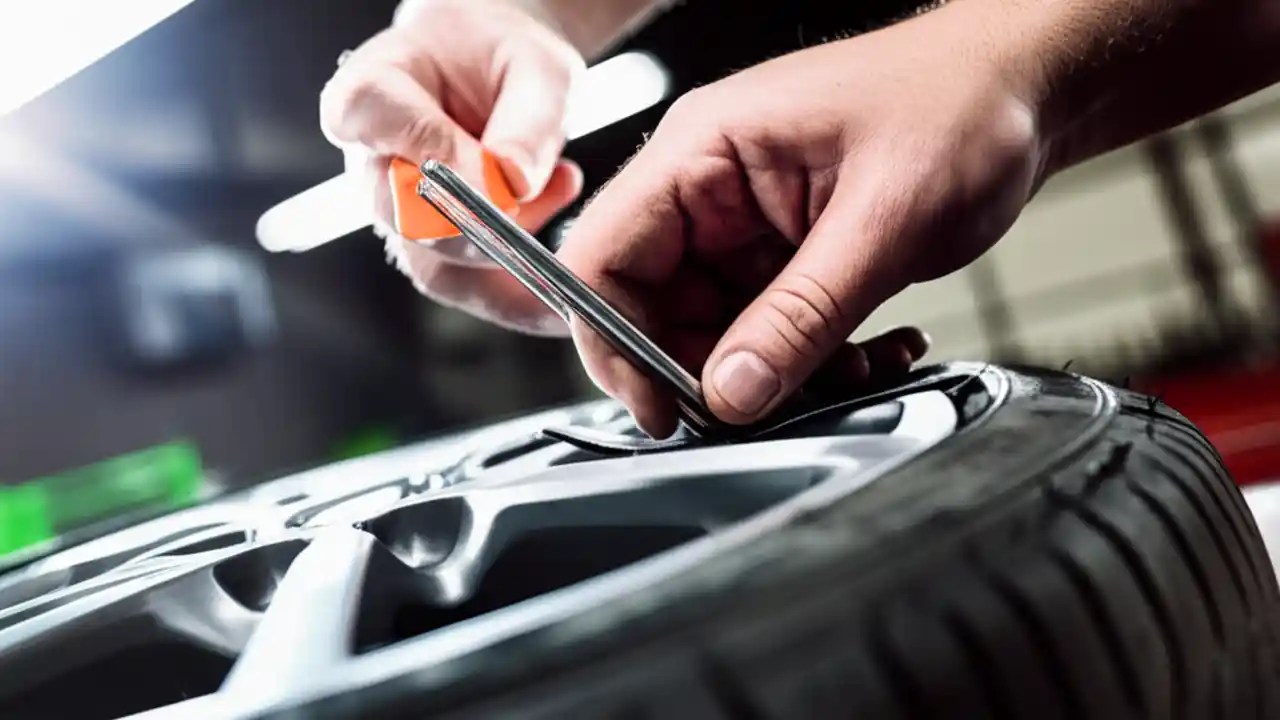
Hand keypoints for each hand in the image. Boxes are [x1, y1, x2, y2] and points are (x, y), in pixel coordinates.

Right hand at [320, 0, 584, 334]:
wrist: (504, 76)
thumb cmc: (508, 60)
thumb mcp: (539, 69)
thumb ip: (528, 120)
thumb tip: (513, 183)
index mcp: (374, 87)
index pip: (368, 115)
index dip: (430, 151)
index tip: (496, 173)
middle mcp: (370, 159)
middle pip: (401, 211)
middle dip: (480, 220)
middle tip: (536, 190)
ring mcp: (395, 214)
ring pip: (435, 264)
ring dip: (510, 248)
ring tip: (561, 184)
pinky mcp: (432, 253)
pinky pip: (470, 288)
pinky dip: (524, 276)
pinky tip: (562, 229)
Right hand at [558, 6, 1045, 436]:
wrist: (1025, 88)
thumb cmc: (959, 103)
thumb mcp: (881, 220)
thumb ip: (800, 315)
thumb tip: (730, 393)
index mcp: (702, 152)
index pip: (603, 257)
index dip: (615, 342)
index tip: (665, 408)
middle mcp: (709, 189)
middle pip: (653, 307)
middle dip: (709, 369)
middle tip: (768, 404)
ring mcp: (745, 223)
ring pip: (715, 331)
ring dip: (775, 371)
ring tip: (850, 367)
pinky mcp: (784, 252)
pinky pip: (768, 328)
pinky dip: (812, 357)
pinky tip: (871, 350)